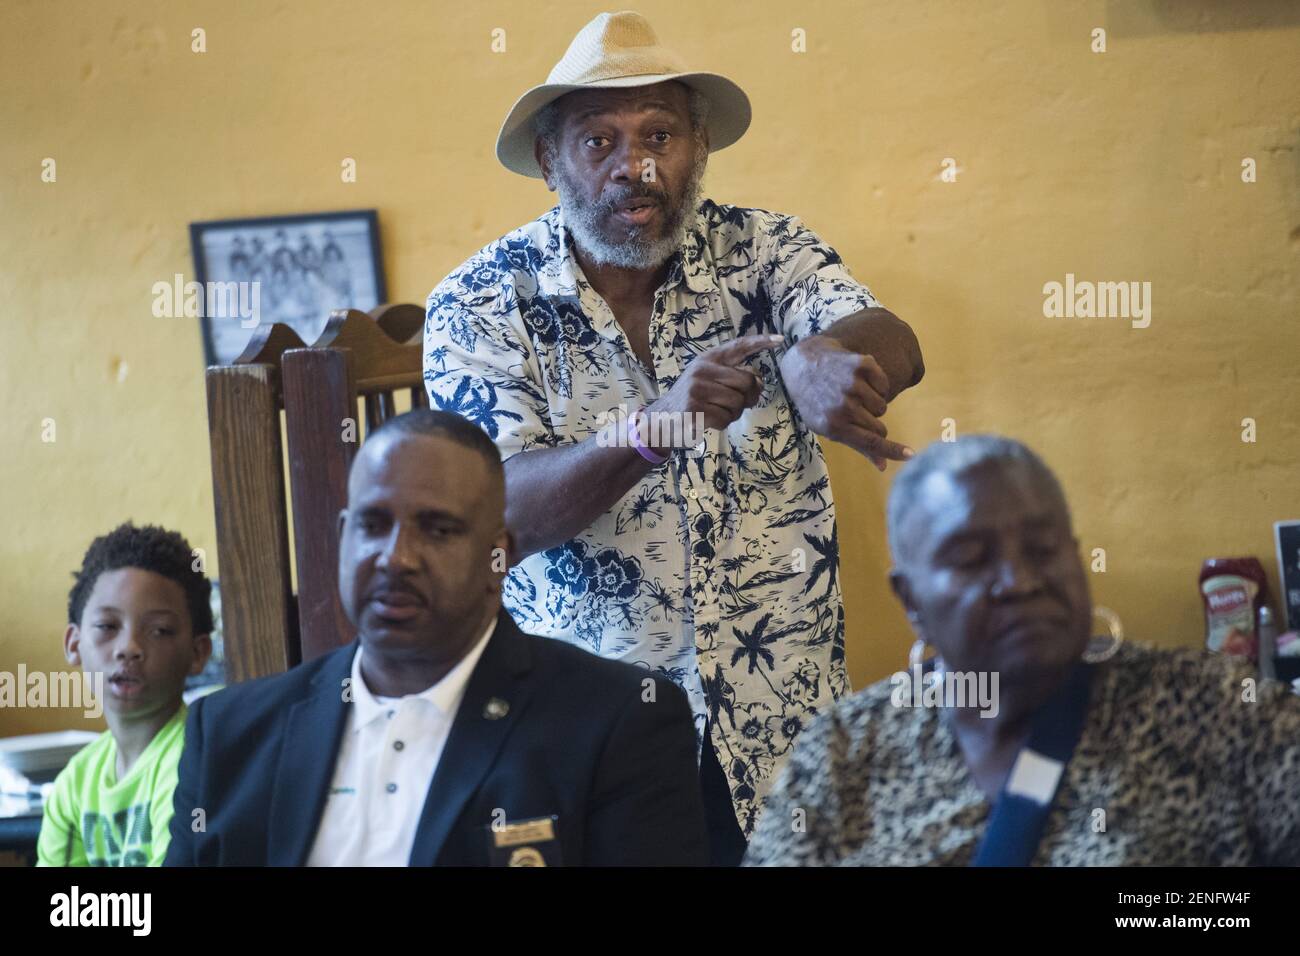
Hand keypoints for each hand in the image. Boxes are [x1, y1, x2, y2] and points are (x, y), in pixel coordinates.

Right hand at [644, 334, 781, 454]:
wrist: (660, 418)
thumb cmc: (692, 398)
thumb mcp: (707, 378)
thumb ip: (732, 376)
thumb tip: (759, 383)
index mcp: (708, 358)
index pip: (738, 346)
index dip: (760, 342)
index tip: (780, 340)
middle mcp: (702, 369)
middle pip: (747, 382)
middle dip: (747, 398)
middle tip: (737, 404)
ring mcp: (697, 388)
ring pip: (737, 403)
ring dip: (734, 413)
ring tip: (718, 412)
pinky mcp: (694, 408)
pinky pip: (725, 418)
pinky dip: (723, 423)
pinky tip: (710, 421)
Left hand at [779, 335, 913, 470]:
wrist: (802, 364)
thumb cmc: (814, 401)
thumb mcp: (826, 427)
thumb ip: (856, 445)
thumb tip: (883, 466)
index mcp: (834, 426)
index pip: (871, 442)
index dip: (892, 450)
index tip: (910, 456)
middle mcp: (844, 406)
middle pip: (879, 427)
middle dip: (872, 424)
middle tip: (855, 413)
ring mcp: (853, 384)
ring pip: (882, 406)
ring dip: (873, 404)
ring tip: (854, 396)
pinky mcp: (862, 365)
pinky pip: (884, 385)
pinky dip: (877, 385)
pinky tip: (859, 381)